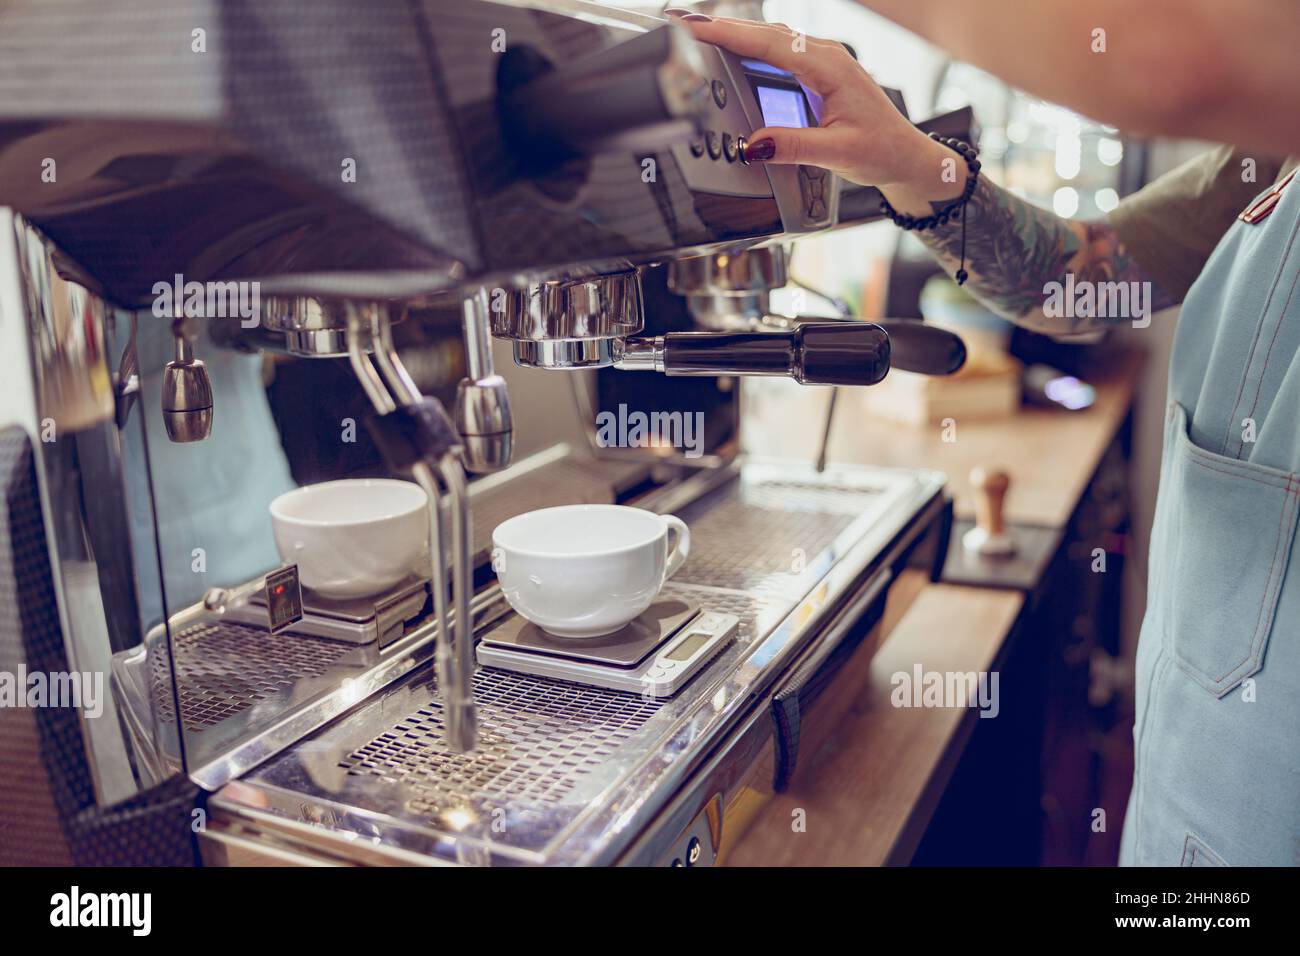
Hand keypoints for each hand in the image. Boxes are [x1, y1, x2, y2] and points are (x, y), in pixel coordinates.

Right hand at [669, 14, 965, 214]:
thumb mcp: (837, 154)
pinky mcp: (820, 71)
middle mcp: (826, 57)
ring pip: (772, 37)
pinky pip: (780, 49)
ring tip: (699, 31)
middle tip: (682, 24)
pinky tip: (736, 47)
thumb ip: (793, 147)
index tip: (696, 29)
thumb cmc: (881, 151)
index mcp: (830, 69)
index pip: (770, 44)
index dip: (729, 34)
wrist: (906, 157)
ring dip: (735, 32)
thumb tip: (753, 145)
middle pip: (765, 33)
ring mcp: (824, 61)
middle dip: (722, 26)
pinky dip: (752, 44)